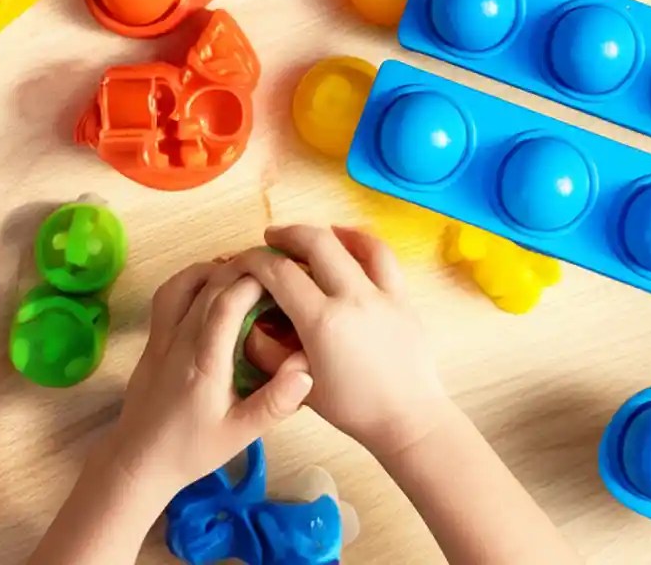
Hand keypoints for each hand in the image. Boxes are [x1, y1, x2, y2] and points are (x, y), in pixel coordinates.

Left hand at [104, 261, 314, 506]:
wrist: (139, 461)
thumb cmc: (192, 449)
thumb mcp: (240, 434)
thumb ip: (275, 403)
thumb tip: (306, 368)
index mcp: (204, 363)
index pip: (226, 305)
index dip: (254, 281)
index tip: (282, 274)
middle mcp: (179, 343)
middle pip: (208, 287)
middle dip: (241, 268)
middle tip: (272, 266)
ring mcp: (160, 339)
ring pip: (181, 285)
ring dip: (212, 270)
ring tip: (242, 272)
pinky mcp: (152, 341)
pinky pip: (168, 297)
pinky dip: (191, 281)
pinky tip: (211, 288)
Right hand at [233, 225, 450, 457]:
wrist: (407, 418)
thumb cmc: (353, 409)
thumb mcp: (300, 385)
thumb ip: (267, 353)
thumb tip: (246, 325)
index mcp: (323, 322)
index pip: (280, 273)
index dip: (255, 261)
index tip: (244, 261)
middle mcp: (354, 299)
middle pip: (316, 243)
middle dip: (286, 235)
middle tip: (269, 239)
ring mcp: (383, 294)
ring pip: (353, 243)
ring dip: (325, 232)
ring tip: (306, 236)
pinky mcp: (403, 297)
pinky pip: (382, 256)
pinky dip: (361, 241)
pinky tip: (347, 240)